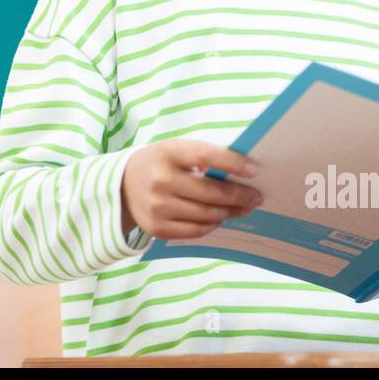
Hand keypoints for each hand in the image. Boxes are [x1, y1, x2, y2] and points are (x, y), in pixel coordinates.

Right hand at [120, 139, 262, 240]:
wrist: (122, 185)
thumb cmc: (160, 163)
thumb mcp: (175, 149)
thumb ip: (203, 157)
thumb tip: (242, 172)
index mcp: (168, 153)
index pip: (205, 156)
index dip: (232, 163)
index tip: (255, 170)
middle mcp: (160, 180)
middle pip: (210, 192)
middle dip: (239, 195)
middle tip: (256, 196)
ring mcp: (157, 206)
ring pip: (207, 214)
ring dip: (229, 212)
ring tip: (242, 207)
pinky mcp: (157, 228)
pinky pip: (195, 230)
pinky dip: (212, 224)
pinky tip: (219, 218)